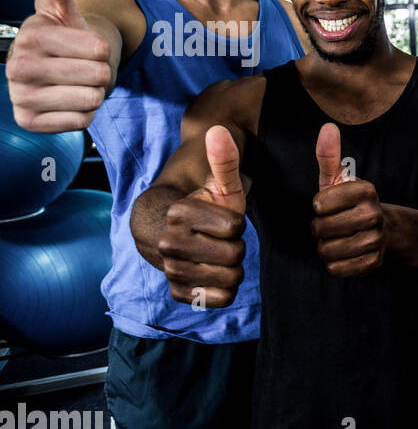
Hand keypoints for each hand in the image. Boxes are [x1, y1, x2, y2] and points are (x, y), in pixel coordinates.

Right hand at [5, 0, 112, 131]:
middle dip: (101, 72)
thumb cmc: (65, 34)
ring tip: (79, 83)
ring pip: (89, 99)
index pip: (96, 49)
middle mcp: (16, 67)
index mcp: (29, 36)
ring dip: (95, 93)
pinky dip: (85, 113)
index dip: (103, 48)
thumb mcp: (64, 6)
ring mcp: (20, 97)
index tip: (89, 45)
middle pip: (96, 75)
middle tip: (85, 67)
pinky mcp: (28, 122)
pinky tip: (70, 101)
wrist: (58, 68)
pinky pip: (80, 121)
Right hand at [157, 126, 246, 306]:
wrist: (172, 237)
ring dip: (233, 268)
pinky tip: (214, 275)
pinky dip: (225, 290)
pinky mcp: (177, 292)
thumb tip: (218, 130)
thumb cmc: (206, 209)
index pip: (235, 226)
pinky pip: (220, 298)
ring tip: (218, 256)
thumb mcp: (219, 185)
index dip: (237, 224)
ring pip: (231, 278)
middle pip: (235, 255)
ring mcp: (171, 268)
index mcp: (180, 212)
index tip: (223, 221)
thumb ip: (224, 161)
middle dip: (237, 247)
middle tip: (223, 241)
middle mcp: (169, 241)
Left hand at [311, 123, 386, 276]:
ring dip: (326, 248)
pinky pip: (337, 269)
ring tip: (339, 239)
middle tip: (333, 224)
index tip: (330, 205)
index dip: (318, 207)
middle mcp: (374, 214)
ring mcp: (376, 240)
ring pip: (327, 251)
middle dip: (319, 229)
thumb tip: (327, 127)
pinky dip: (335, 264)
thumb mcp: (339, 179)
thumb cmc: (352, 203)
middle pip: (321, 229)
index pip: (319, 204)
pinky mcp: (374, 263)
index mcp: (365, 190)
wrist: (388, 230)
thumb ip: (328, 156)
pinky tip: (346, 254)